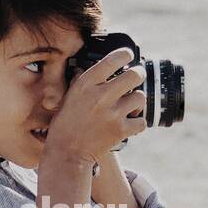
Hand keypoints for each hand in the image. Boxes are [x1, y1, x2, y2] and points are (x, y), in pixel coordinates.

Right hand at [43, 46, 146, 165]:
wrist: (67, 152)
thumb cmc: (65, 124)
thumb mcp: (69, 96)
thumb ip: (83, 80)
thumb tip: (97, 66)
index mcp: (86, 83)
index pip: (114, 59)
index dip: (126, 55)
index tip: (128, 56)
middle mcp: (101, 95)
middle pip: (135, 75)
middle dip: (138, 75)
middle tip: (136, 78)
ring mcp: (112, 113)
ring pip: (140, 97)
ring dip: (137, 101)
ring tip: (129, 106)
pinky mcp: (121, 130)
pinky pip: (142, 121)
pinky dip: (138, 123)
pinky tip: (129, 123)